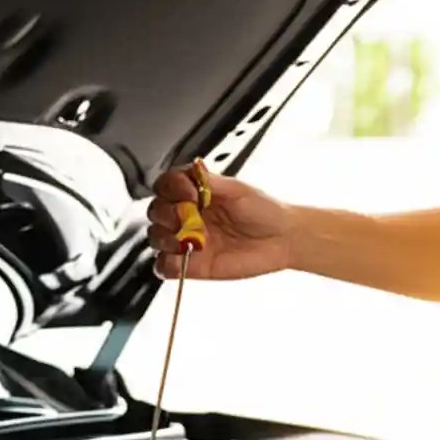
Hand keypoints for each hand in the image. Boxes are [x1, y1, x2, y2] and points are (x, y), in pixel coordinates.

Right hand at [146, 165, 294, 279]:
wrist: (283, 240)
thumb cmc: (265, 212)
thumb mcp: (238, 190)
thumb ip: (210, 182)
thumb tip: (191, 173)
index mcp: (196, 194)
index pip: (166, 185)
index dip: (171, 187)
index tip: (189, 193)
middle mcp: (189, 216)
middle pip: (156, 211)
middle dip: (166, 213)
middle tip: (188, 217)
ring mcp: (188, 240)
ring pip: (156, 237)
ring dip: (164, 237)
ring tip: (187, 239)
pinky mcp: (192, 265)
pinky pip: (165, 267)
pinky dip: (166, 264)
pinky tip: (184, 258)